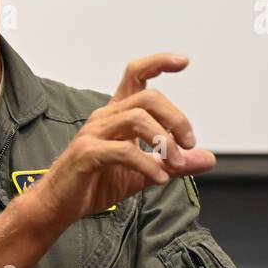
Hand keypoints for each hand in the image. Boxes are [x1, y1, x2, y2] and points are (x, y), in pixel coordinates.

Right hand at [31, 53, 215, 225]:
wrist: (58, 205)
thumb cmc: (95, 182)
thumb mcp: (144, 173)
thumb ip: (174, 162)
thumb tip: (208, 158)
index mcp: (116, 114)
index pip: (136, 74)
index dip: (159, 62)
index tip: (184, 61)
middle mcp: (104, 117)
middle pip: (148, 97)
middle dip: (176, 119)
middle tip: (189, 145)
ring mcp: (93, 134)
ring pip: (137, 118)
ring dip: (165, 142)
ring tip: (175, 165)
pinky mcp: (87, 154)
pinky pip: (123, 151)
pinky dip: (147, 164)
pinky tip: (159, 178)